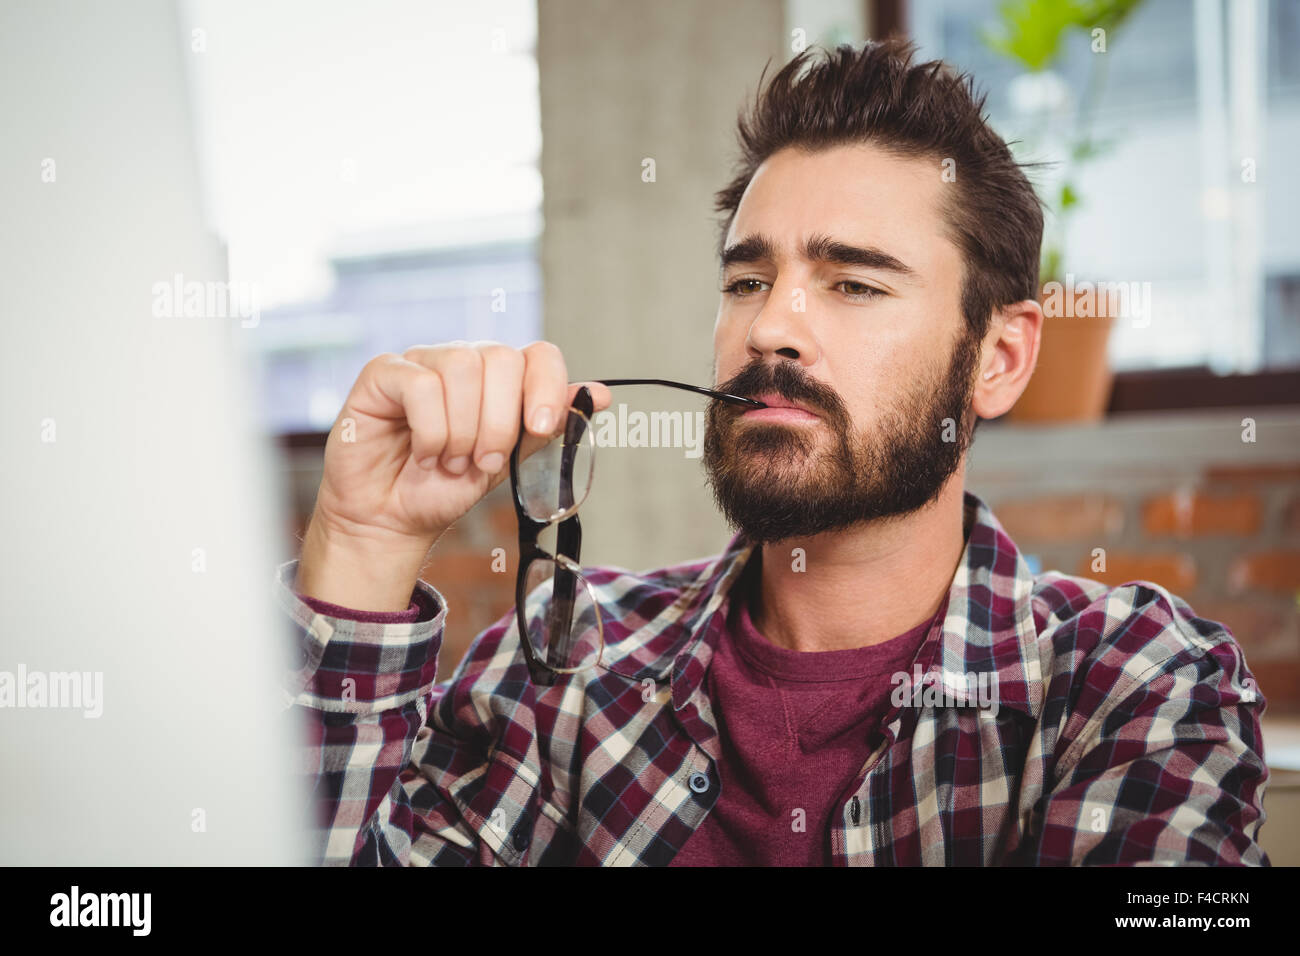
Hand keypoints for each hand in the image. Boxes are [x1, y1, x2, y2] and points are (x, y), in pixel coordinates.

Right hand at [294, 340, 610, 610]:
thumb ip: (546, 427)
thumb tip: (599, 395)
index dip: (547, 387)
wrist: (392, 519)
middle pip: (501, 359)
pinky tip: (423, 454)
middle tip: (484, 462)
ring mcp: (423, 361)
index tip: (541, 428)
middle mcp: (464, 361)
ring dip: (463, 431)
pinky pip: (421, 385)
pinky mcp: (384, 372)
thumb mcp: (508, 462)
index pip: (539, 354)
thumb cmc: (446, 488)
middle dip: (499, 423)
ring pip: (462, 367)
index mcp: (500, 379)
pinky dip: (430, 431)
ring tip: (451, 462)